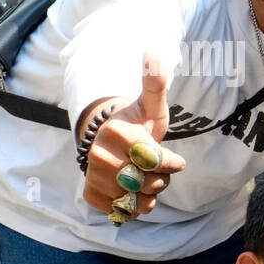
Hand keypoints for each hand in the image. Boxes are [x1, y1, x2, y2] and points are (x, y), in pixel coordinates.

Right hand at [81, 52, 185, 217]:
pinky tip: (132, 190)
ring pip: (140, 200)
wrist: (110, 141)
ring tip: (143, 176)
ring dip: (151, 192)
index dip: (172, 163)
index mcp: (117, 133)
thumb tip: (154, 52)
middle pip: (151, 183)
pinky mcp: (92, 195)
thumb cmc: (137, 123)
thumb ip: (155, 83)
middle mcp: (99, 156)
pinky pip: (126, 211)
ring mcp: (93, 176)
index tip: (169, 156)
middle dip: (161, 177)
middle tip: (153, 165)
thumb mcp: (151, 104)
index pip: (159, 161)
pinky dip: (136, 205)